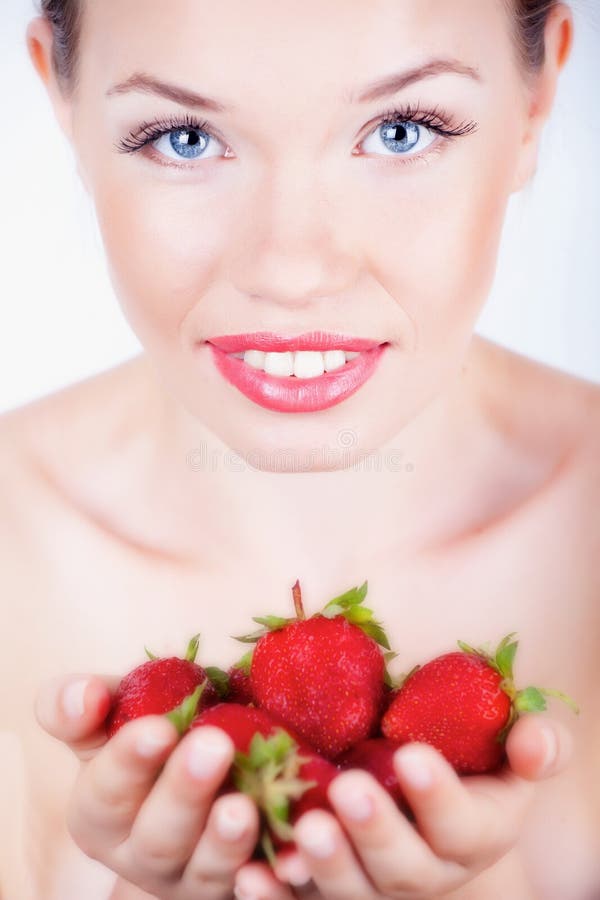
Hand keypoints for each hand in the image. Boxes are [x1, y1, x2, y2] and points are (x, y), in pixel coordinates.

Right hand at [35, 674, 260, 899]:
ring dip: (225, 841)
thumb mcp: (111, 712)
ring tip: (243, 806)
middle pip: (157, 837)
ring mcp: (195, 877)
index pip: (105, 793)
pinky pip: (259, 885)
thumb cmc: (152, 729)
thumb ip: (76, 704)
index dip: (129, 761)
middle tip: (213, 746)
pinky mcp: (243, 884)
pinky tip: (291, 852)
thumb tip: (83, 695)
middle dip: (184, 792)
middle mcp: (141, 857)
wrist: (212, 755)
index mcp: (99, 815)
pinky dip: (275, 872)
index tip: (160, 727)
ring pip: (206, 869)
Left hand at [233, 714, 572, 899]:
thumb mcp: (511, 757)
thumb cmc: (472, 768)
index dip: (438, 794)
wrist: (427, 807)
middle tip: (347, 790)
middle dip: (376, 830)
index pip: (461, 824)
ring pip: (351, 890)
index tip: (411, 753)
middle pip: (403, 866)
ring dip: (324, 863)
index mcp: (472, 834)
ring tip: (302, 826)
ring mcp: (374, 887)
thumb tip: (533, 739)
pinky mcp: (330, 890)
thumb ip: (535, 746)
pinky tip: (248, 874)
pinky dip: (275, 893)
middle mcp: (425, 871)